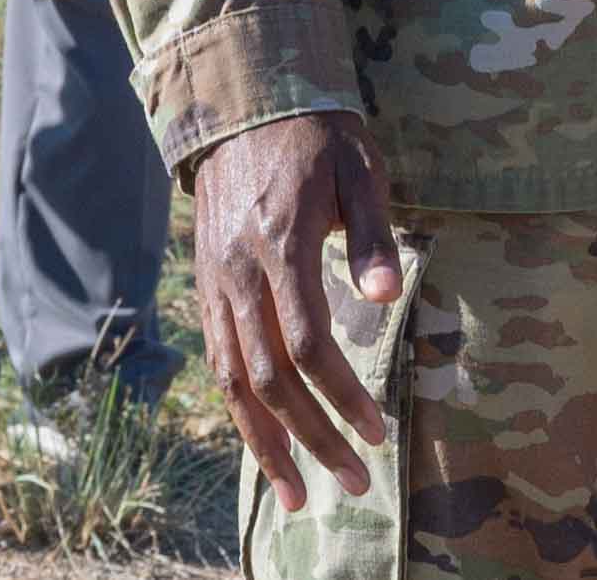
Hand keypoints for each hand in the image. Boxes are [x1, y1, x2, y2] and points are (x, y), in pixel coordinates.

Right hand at [187, 111, 400, 506]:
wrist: (245, 102)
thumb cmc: (318, 136)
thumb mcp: (360, 170)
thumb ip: (372, 236)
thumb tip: (391, 296)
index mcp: (281, 245)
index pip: (309, 344)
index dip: (343, 396)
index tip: (377, 431)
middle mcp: (239, 273)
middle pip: (271, 377)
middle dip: (312, 437)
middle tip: (354, 481)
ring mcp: (215, 282)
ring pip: (233, 381)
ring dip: (266, 442)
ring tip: (297, 494)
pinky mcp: (206, 285)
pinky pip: (216, 361)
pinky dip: (239, 410)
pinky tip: (264, 441)